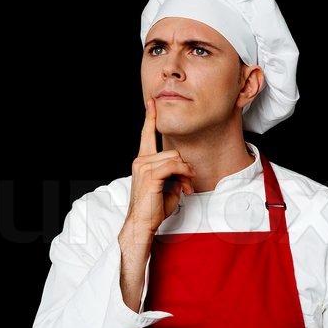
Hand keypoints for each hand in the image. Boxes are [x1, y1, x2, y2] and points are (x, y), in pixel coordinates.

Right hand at [126, 98, 195, 237]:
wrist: (141, 224)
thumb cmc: (151, 209)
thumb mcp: (166, 188)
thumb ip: (173, 175)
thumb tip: (183, 173)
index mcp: (142, 162)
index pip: (146, 135)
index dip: (150, 118)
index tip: (151, 103)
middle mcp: (140, 161)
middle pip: (172, 152)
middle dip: (184, 168)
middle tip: (187, 184)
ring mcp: (144, 167)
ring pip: (175, 159)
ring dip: (185, 174)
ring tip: (185, 188)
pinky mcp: (151, 175)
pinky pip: (175, 166)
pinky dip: (184, 175)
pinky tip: (184, 186)